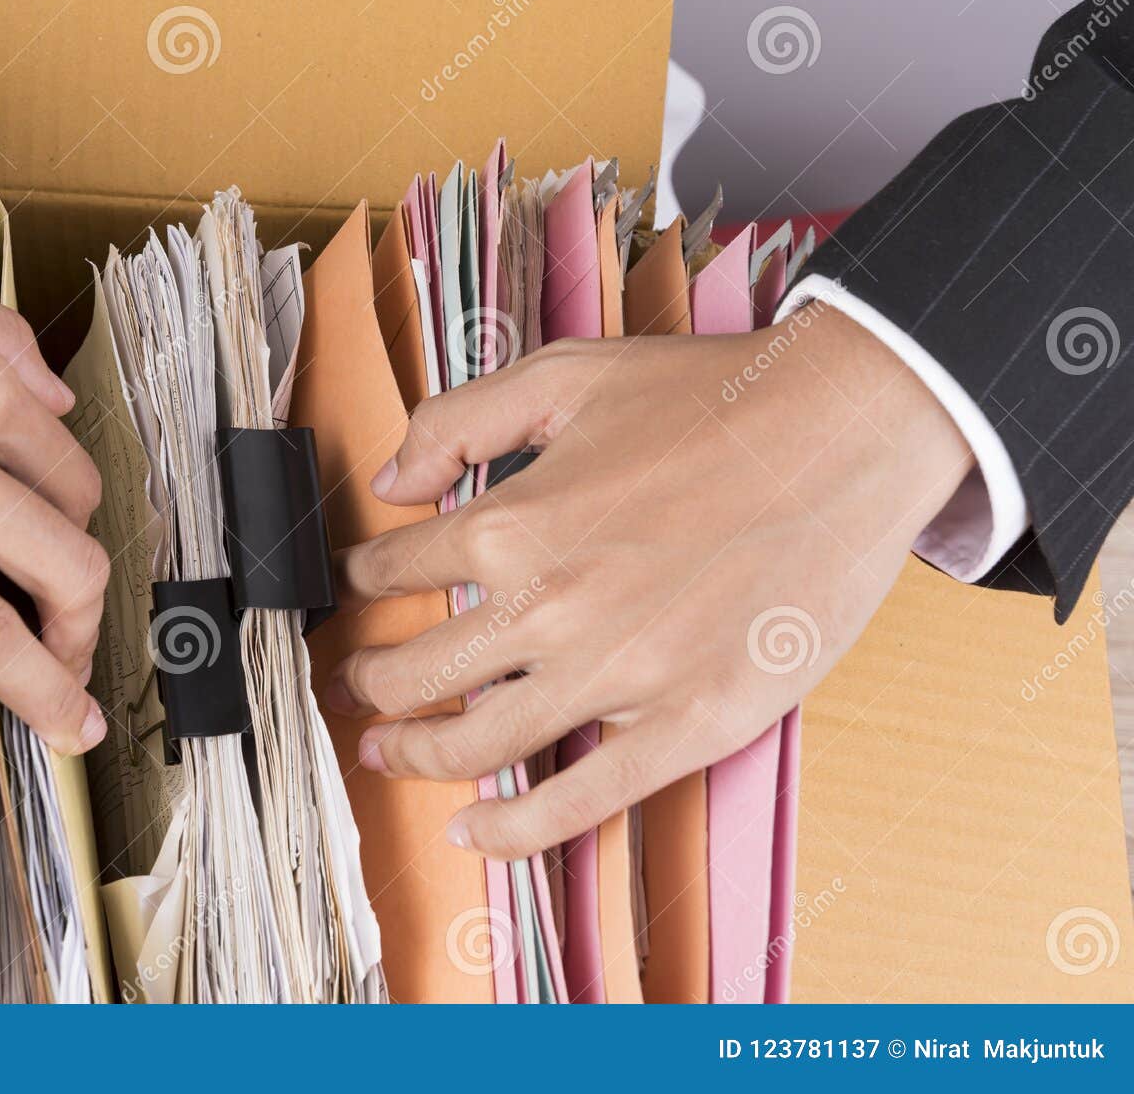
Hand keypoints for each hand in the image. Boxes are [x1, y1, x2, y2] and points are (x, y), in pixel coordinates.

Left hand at [329, 302, 974, 858]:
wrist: (848, 434)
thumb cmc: (714, 400)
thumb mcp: (568, 374)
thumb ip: (459, 421)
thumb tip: (391, 479)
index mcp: (514, 523)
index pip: (393, 571)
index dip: (362, 582)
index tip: (361, 590)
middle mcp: (551, 609)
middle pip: (414, 671)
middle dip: (367, 680)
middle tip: (357, 683)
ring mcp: (617, 677)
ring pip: (475, 744)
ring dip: (411, 752)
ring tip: (387, 749)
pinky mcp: (687, 725)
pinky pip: (578, 801)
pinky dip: (512, 829)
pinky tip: (469, 830)